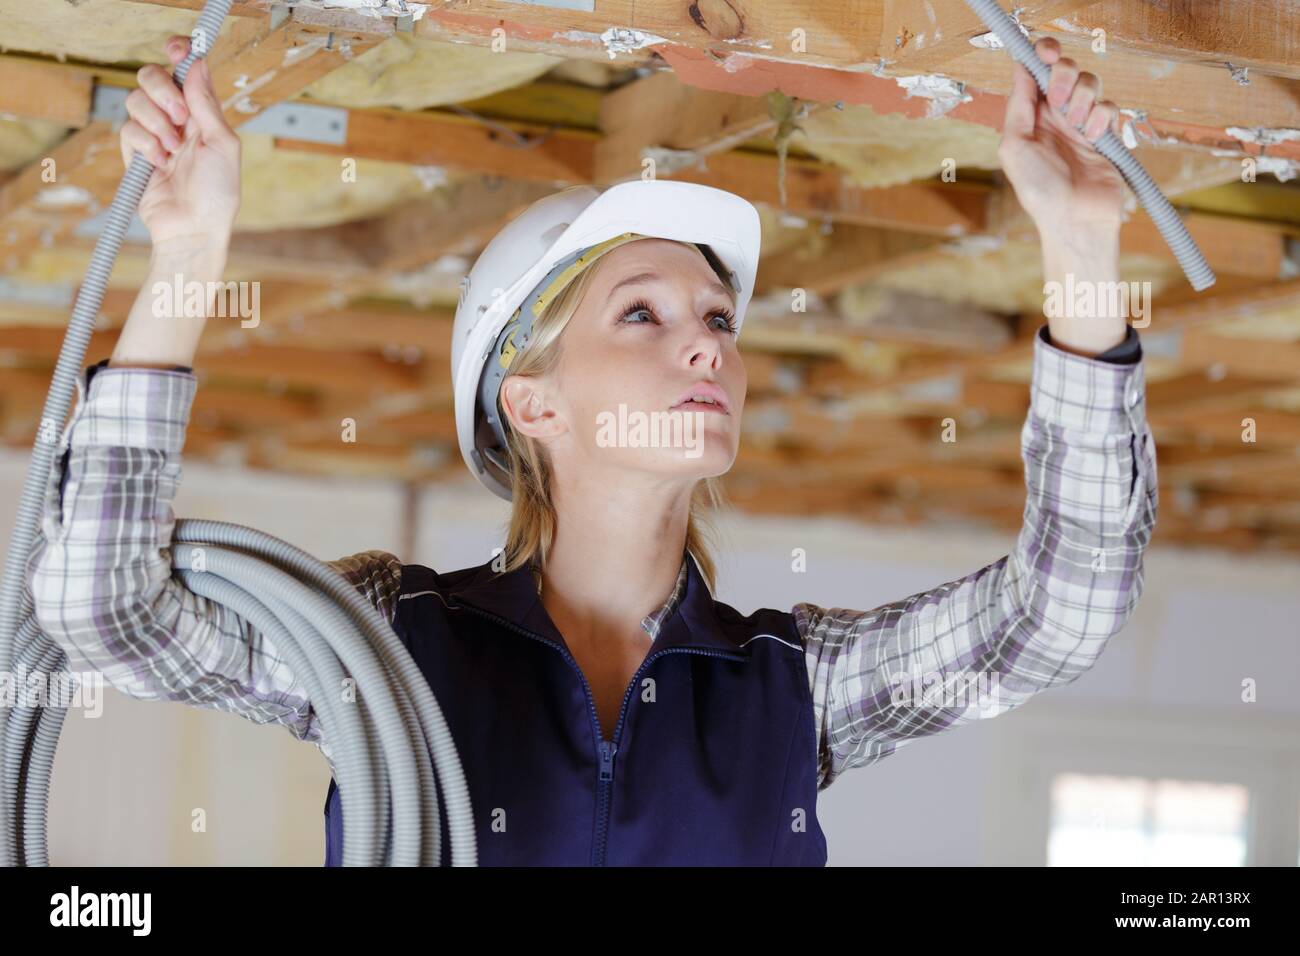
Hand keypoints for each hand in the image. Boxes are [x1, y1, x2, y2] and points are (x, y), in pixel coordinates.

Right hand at [121, 36, 240, 250]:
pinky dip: (146, 145)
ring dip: (157, 125)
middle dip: (164, 92)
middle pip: (152, 77)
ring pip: (136, 100)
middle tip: (181, 117)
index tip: (176, 49)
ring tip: (173, 151)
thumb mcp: (223, 144)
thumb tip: (197, 65)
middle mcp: (178, 119)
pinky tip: (160, 165)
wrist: (192, 227)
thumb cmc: (217, 193)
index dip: (179, 54)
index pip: (186, 72)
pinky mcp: (134, 150)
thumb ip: (207, 105)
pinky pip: (128, 129)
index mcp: (204, 114)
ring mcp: (154, 133)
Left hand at [998, 37, 1123, 230]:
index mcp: (1029, 118)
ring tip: (1077, 127)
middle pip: (1065, 71)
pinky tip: (1094, 138)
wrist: (1075, 219)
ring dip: (1083, 99)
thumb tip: (1020, 69)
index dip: (1042, 56)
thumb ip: (1018, 107)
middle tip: (1059, 99)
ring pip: (1090, 84)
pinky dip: (1102, 118)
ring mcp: (1081, 125)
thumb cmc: (1039, 191)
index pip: (1035, 74)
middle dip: (1064, 77)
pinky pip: (1109, 106)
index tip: (1046, 52)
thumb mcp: (1014, 147)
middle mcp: (1054, 118)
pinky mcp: (1105, 135)